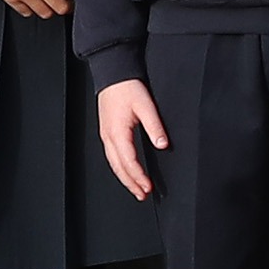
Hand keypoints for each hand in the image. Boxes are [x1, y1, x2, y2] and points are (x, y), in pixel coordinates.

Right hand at [98, 78, 167, 200]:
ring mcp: (105, 134)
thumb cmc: (126, 87)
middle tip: (142, 195)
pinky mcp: (106, 131)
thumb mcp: (146, 106)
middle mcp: (108, 136)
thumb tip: (163, 145)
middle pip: (118, 168)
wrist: (112, 73)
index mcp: (117, 133)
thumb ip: (155, 127)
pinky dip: (119, 167)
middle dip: (130, 183)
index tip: (149, 187)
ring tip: (135, 188)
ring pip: (113, 163)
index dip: (139, 177)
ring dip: (124, 178)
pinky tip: (125, 169)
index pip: (129, 162)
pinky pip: (111, 155)